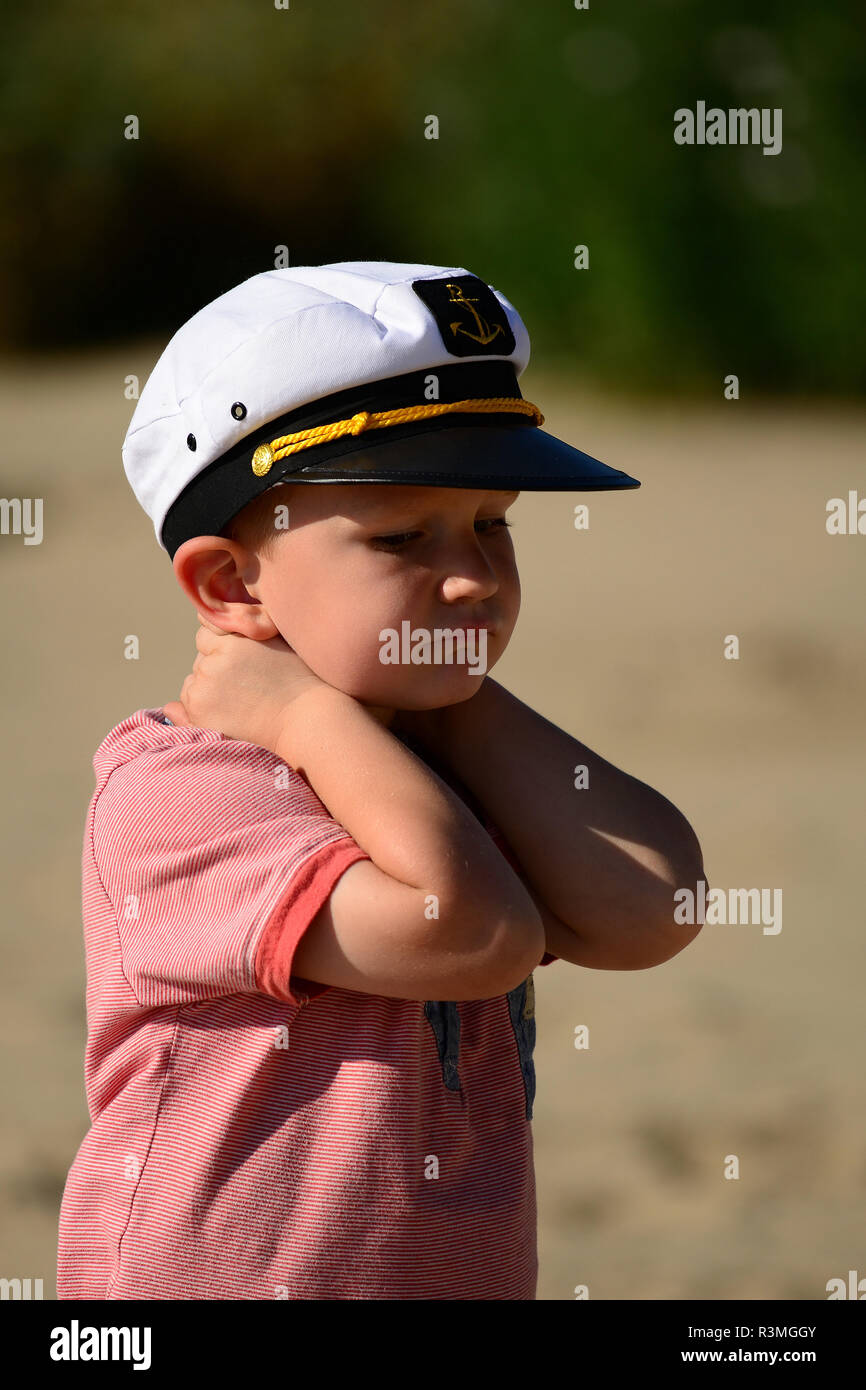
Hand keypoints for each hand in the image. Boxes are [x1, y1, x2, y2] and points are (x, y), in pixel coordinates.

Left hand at [163, 614, 329, 751]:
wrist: (303, 720)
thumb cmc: (297, 679)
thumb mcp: (275, 639)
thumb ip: (243, 624)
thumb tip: (200, 616)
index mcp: (232, 641)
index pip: (207, 630)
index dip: (224, 643)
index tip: (243, 658)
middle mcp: (213, 662)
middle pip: (201, 655)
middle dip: (216, 663)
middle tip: (247, 680)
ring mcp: (203, 688)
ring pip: (194, 677)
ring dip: (208, 684)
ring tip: (240, 697)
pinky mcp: (198, 711)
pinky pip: (189, 699)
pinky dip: (202, 703)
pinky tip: (230, 709)